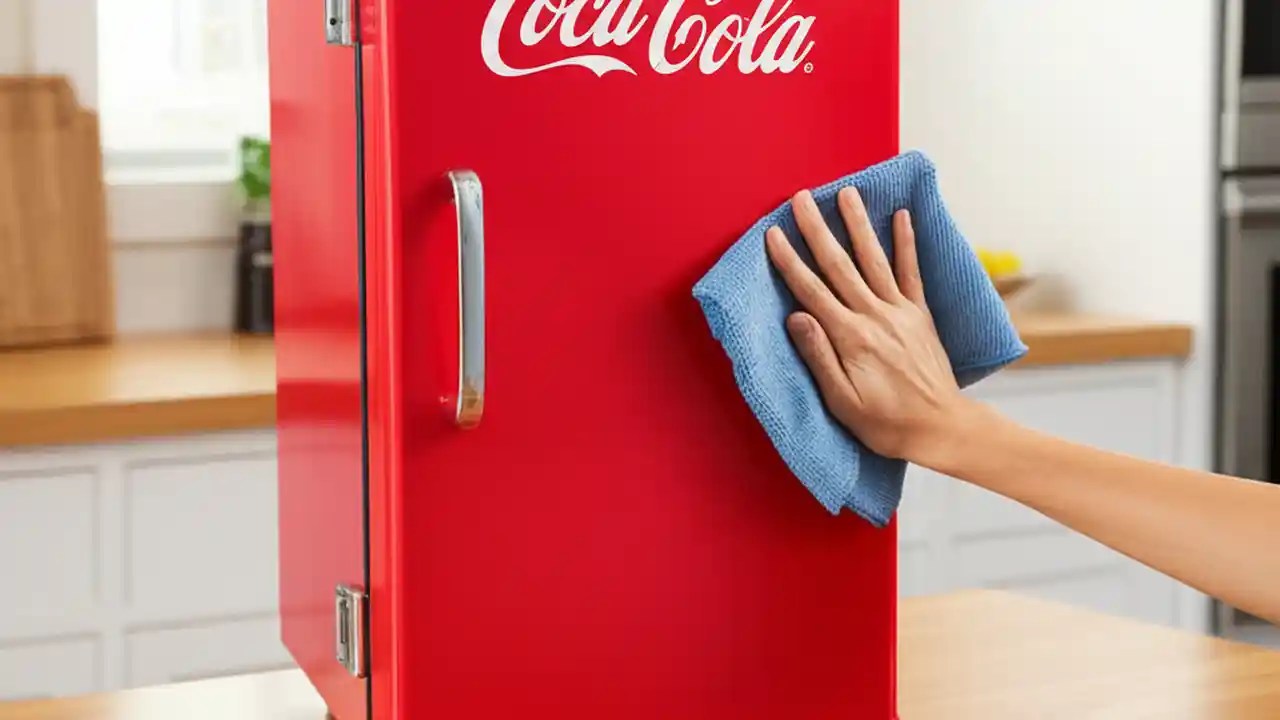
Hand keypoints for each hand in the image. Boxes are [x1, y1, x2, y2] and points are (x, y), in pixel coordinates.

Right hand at [765, 188, 978, 466]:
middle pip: (839, 265)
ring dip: (859, 224)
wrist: (941, 428)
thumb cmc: (885, 423)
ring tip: (847, 193)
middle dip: (817, 229)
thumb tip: (796, 317)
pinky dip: (906, 243)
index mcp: (850, 338)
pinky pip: (911, 272)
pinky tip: (902, 217)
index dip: (789, 261)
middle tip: (801, 198)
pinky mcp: (920, 316)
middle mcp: (875, 316)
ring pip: (874, 259)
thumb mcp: (841, 401)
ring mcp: (900, 313)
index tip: (773, 234)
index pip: (811, 291)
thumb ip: (818, 356)